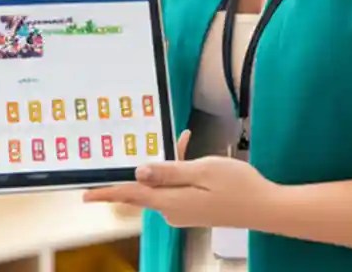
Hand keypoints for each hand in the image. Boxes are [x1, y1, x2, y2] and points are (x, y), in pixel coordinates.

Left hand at [83, 130, 281, 229]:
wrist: (267, 208)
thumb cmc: (238, 186)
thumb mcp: (202, 170)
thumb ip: (169, 171)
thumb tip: (139, 172)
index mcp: (171, 202)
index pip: (131, 195)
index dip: (107, 192)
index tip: (85, 194)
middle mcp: (172, 210)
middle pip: (147, 186)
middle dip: (147, 163)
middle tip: (152, 141)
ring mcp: (183, 212)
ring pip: (163, 183)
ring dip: (169, 162)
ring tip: (184, 140)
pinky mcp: (193, 209)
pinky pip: (176, 187)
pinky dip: (180, 170)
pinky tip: (190, 152)